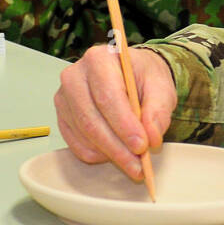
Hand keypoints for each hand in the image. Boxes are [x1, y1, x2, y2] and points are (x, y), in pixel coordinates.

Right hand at [54, 45, 176, 182]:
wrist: (129, 74)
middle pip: (91, 119)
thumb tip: (152, 137)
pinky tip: (115, 153)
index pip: (107, 97)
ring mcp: (64, 97)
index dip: (124, 125)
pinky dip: (97, 154)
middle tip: (138, 165)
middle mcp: (74, 75)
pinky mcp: (62, 116)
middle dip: (116, 147)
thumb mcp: (161, 87)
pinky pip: (75, 144)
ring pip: (83, 135)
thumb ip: (159, 110)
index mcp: (99, 59)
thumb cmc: (143, 77)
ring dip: (109, 154)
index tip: (142, 146)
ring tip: (133, 162)